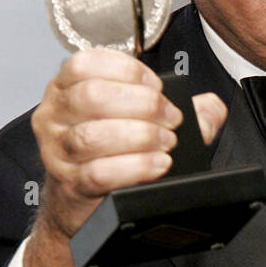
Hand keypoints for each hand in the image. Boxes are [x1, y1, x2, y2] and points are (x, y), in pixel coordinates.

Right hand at [31, 48, 227, 238]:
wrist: (83, 202)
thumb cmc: (108, 153)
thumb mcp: (136, 120)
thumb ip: (181, 108)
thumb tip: (211, 107)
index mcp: (66, 88)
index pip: (86, 63)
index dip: (128, 71)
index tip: (157, 87)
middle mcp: (54, 116)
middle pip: (92, 96)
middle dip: (143, 105)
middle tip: (170, 119)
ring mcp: (57, 151)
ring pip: (93, 136)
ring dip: (140, 137)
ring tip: (166, 143)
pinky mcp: (70, 184)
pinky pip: (99, 172)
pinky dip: (136, 168)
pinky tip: (158, 164)